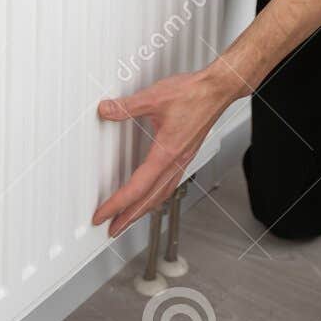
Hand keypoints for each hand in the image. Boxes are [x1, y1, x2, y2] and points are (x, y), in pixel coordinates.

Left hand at [91, 69, 239, 236]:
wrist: (218, 90)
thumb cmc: (194, 94)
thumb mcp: (154, 97)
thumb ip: (127, 106)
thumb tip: (106, 111)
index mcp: (166, 153)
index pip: (137, 188)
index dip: (117, 205)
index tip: (103, 215)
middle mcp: (176, 162)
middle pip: (149, 200)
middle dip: (129, 218)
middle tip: (113, 230)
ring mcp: (183, 161)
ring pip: (161, 195)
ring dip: (143, 210)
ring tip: (129, 219)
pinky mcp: (186, 155)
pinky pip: (170, 185)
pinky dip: (157, 197)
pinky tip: (152, 195)